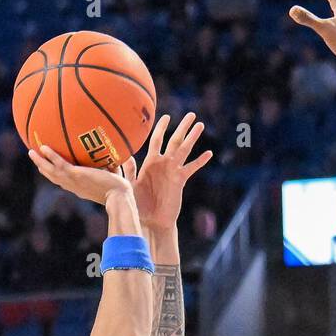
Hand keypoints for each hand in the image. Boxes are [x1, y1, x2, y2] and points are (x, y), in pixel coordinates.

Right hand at [27, 144, 132, 204]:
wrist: (119, 197)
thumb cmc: (121, 190)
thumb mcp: (114, 177)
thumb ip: (113, 168)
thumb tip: (120, 156)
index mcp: (80, 188)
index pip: (66, 183)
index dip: (57, 176)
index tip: (51, 170)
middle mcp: (74, 186)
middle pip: (54, 177)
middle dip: (44, 169)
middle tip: (36, 160)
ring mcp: (73, 181)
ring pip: (51, 171)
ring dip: (40, 161)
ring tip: (31, 152)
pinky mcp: (75, 175)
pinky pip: (59, 164)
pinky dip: (50, 156)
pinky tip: (42, 147)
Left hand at [131, 112, 212, 231]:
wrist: (151, 221)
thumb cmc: (138, 205)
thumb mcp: (130, 186)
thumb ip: (130, 170)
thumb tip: (126, 155)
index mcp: (150, 163)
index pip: (156, 140)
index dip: (161, 128)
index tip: (166, 116)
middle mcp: (163, 164)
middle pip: (175, 141)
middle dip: (183, 127)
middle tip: (192, 114)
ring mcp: (173, 171)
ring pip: (184, 150)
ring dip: (192, 138)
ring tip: (200, 125)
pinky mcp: (180, 180)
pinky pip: (191, 168)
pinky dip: (199, 161)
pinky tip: (208, 153)